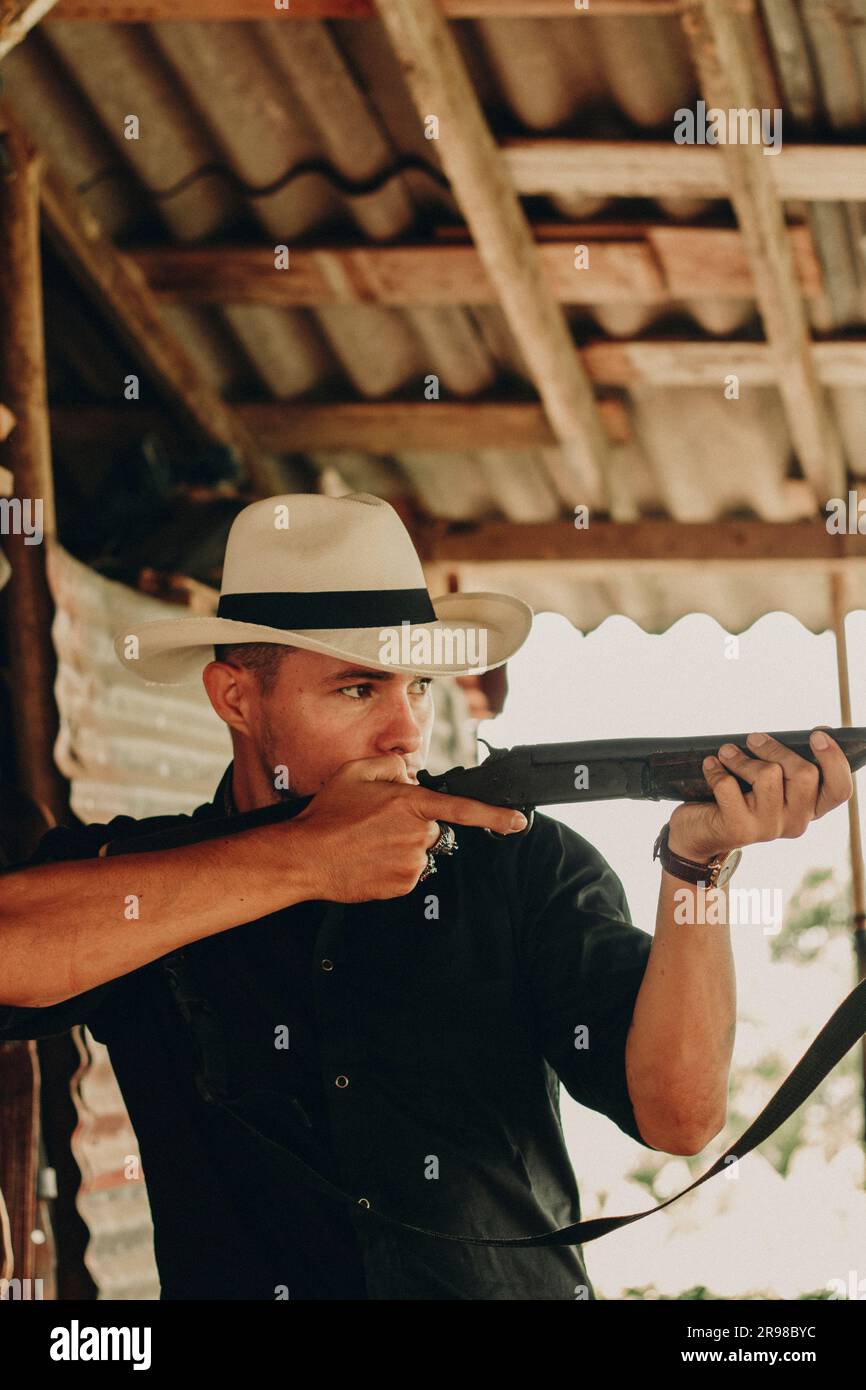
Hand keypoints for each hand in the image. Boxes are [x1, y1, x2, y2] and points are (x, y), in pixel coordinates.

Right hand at [289, 753, 526, 901]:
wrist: (306, 857)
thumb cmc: (329, 814)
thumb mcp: (356, 771)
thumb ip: (391, 765)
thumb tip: (408, 775)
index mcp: (410, 803)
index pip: (463, 809)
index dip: (495, 816)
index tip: (519, 821)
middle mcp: (417, 834)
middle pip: (433, 828)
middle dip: (414, 824)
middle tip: (379, 824)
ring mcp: (411, 862)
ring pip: (421, 850)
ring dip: (402, 845)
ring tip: (368, 842)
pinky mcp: (402, 884)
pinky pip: (409, 871)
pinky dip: (393, 865)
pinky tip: (369, 859)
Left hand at [667, 728, 853, 862]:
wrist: (700, 834)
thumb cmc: (738, 798)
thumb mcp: (768, 784)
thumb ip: (786, 765)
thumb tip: (800, 735)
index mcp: (810, 809)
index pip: (839, 791)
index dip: (834, 760)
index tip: (817, 734)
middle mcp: (795, 822)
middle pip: (804, 773)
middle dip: (776, 748)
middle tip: (753, 738)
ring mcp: (769, 828)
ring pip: (768, 775)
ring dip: (741, 758)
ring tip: (726, 752)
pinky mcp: (740, 829)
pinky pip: (730, 785)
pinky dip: (716, 770)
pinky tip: (710, 766)